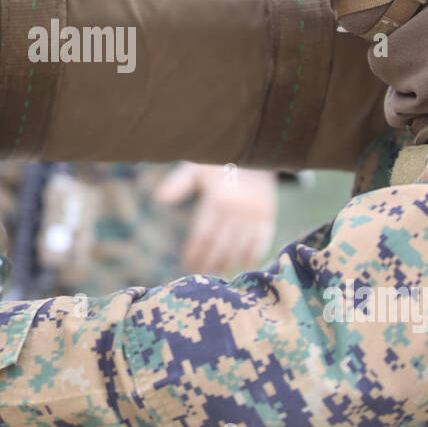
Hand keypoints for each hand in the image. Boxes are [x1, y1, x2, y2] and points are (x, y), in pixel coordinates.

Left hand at [155, 163, 276, 275]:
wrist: (254, 152)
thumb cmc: (219, 164)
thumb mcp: (197, 169)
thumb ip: (179, 184)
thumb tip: (158, 198)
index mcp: (217, 199)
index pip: (203, 235)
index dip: (195, 252)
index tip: (187, 262)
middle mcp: (237, 209)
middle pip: (220, 246)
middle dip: (209, 263)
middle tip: (200, 275)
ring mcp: (255, 215)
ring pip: (240, 248)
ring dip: (228, 264)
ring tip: (217, 274)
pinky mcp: (269, 217)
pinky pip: (260, 243)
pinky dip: (251, 257)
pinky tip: (241, 265)